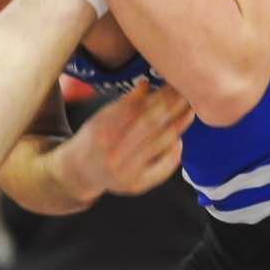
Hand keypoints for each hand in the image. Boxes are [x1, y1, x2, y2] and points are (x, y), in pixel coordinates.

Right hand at [54, 82, 193, 200]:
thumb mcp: (102, 117)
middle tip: (187, 95)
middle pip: (149, 125)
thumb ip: (125, 103)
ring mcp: (125, 172)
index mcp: (103, 130)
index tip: (174, 86)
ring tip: (189, 112)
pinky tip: (179, 139)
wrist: (80, 172)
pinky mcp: (136, 186)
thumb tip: (147, 83)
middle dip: (171, 108)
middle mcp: (112, 152)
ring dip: (177, 126)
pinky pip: (162, 169)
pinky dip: (173, 153)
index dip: (157, 97)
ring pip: (158, 145)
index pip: (136, 109)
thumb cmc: (95, 138)